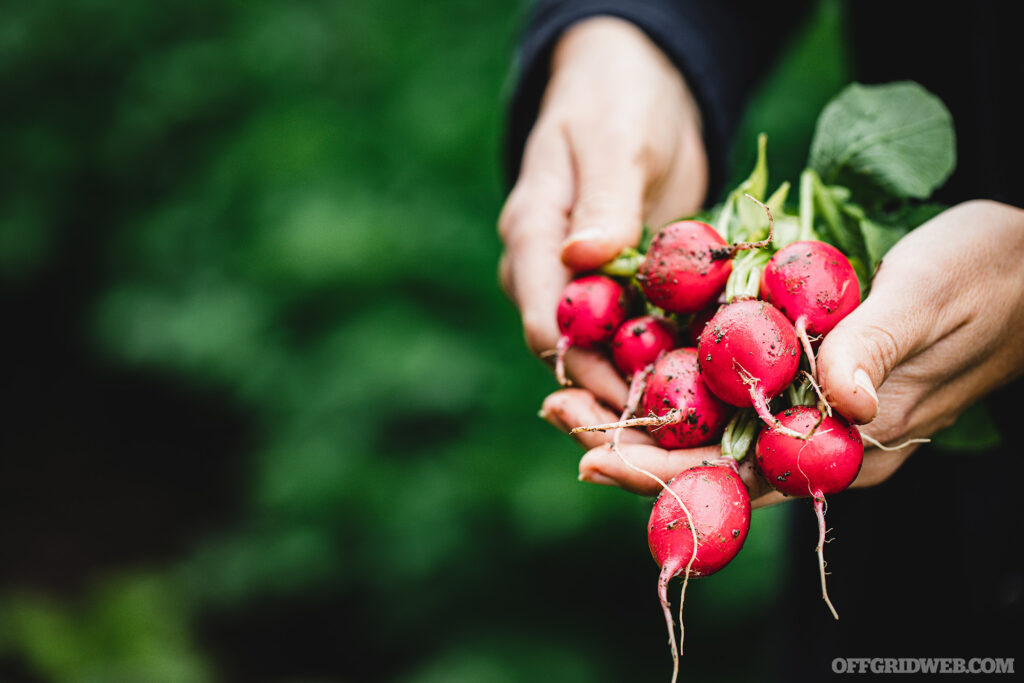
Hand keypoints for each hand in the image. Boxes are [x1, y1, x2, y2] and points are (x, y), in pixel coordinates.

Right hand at [498, 17, 707, 408]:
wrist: (636, 90)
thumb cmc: (618, 103)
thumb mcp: (615, 141)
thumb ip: (603, 200)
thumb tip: (583, 257)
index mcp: (534, 239)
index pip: (546, 322)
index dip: (585, 369)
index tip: (634, 400)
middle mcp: (549, 274)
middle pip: (573, 354)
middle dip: (617, 396)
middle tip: (673, 434)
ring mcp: (586, 285)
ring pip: (606, 354)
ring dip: (646, 388)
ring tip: (697, 422)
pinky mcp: (623, 288)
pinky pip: (641, 334)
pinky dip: (669, 357)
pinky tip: (709, 381)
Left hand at [541, 200, 1023, 506]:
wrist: (1018, 261)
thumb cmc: (986, 276)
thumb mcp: (932, 299)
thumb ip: (879, 350)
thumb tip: (839, 405)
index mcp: (848, 444)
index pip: (741, 474)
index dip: (664, 473)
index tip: (594, 459)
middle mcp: (817, 434)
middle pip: (707, 454)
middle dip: (628, 444)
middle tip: (553, 417)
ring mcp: (806, 400)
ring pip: (708, 420)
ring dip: (638, 411)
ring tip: (565, 394)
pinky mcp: (800, 362)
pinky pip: (727, 380)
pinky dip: (673, 373)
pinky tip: (626, 359)